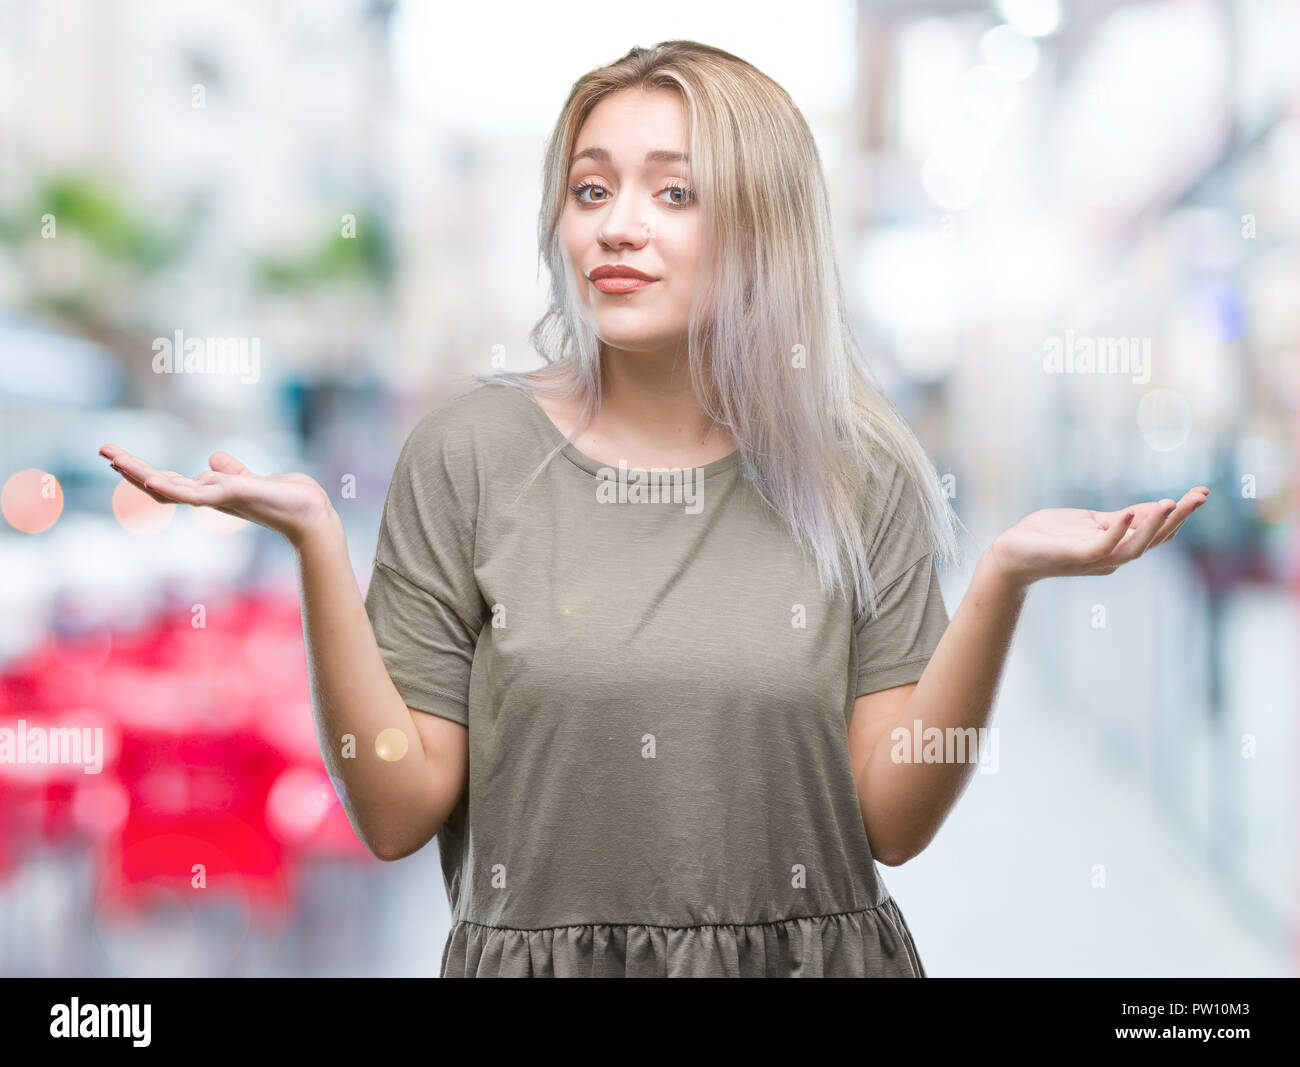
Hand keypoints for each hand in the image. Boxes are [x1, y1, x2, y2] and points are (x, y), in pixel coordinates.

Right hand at [98, 444, 337, 547]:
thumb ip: (231, 472)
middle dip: (132, 468)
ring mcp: (220, 499)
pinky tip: (153, 480)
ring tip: (116, 461)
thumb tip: (212, 459)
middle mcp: (211, 498)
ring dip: (144, 475)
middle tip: (103, 450)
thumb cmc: (287, 500)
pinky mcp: (234, 496)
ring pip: (174, 489)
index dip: (142, 469)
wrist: (312, 515)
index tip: (115, 455)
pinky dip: (176, 488)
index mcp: (212, 492)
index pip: (169, 480)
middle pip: (162, 484)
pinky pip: (199, 494)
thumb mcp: (253, 480)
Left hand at [987, 486, 1209, 587]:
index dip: (1180, 514)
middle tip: (1201, 496)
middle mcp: (1112, 558)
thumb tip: (1153, 508)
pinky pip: (1103, 547)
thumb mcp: (1090, 522)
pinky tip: (1131, 514)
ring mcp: (1094, 560)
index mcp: (1117, 546)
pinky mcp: (1075, 557)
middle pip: (1155, 541)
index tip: (1202, 492)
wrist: (1010, 553)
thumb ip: (1120, 519)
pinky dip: (1119, 532)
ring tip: (1172, 503)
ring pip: (1135, 548)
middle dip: (1180, 518)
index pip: (1157, 532)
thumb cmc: (1048, 537)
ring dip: (1155, 527)